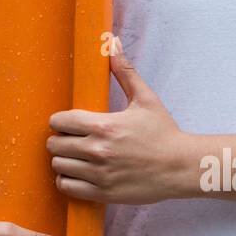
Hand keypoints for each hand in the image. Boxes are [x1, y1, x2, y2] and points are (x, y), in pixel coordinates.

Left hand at [47, 49, 195, 204]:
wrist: (181, 167)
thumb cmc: (163, 132)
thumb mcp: (145, 99)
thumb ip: (124, 72)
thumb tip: (112, 43)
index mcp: (104, 126)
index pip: (59, 122)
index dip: (60, 121)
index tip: (69, 123)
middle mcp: (98, 150)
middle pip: (54, 145)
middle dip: (60, 140)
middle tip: (72, 140)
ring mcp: (99, 174)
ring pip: (58, 166)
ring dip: (63, 161)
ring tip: (75, 157)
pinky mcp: (102, 193)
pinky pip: (67, 187)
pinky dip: (68, 180)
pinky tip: (79, 173)